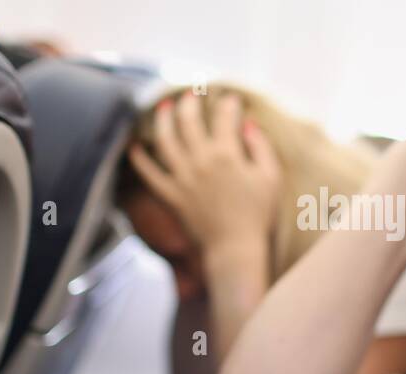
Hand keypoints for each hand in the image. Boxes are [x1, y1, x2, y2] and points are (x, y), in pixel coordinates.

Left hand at [129, 92, 281, 252]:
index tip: (231, 98)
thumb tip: (249, 125)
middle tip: (190, 94)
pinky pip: (149, 173)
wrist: (235, 248)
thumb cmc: (257, 215)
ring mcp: (182, 178)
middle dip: (189, 103)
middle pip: (188, 121)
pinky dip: (139, 158)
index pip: (224, 118)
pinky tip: (135, 145)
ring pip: (165, 140)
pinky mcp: (171, 195)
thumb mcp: (270, 178)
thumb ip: (261, 147)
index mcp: (227, 155)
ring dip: (162, 121)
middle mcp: (200, 161)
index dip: (228, 104)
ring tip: (162, 108)